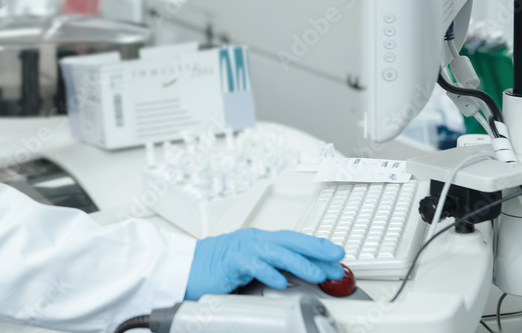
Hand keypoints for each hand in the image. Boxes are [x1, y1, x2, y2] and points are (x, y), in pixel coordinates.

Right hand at [184, 229, 344, 300]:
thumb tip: (298, 276)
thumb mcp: (249, 266)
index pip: (294, 240)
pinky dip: (269, 273)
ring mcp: (242, 249)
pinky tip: (281, 282)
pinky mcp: (230, 262)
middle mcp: (253, 240)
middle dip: (316, 249)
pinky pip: (253, 266)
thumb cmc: (214, 269)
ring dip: (300, 263)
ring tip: (317, 274)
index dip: (316, 246)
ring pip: (277, 252)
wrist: (185, 268)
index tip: (336, 253)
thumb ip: (271, 268)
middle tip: (337, 258)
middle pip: (291, 241)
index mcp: (259, 241)